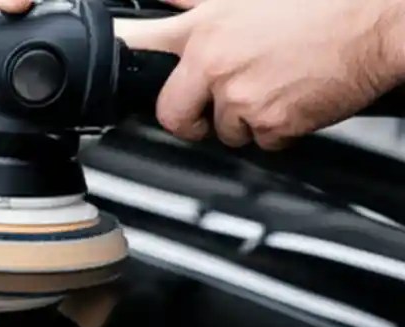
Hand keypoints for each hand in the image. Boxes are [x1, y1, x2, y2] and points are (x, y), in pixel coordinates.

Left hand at [119, 0, 404, 149]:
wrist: (382, 19)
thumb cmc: (327, 1)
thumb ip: (201, 2)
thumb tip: (169, 1)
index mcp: (206, 26)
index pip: (141, 46)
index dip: (129, 62)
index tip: (119, 72)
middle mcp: (214, 61)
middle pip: (172, 113)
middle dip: (191, 118)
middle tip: (212, 109)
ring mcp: (240, 96)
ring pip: (223, 130)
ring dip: (246, 120)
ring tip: (278, 86)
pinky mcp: (270, 122)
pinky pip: (262, 142)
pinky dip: (279, 130)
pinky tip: (298, 98)